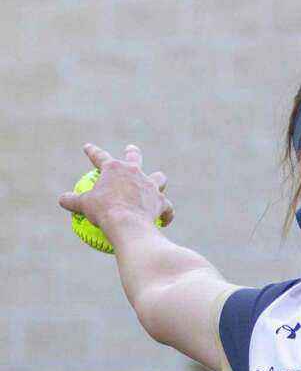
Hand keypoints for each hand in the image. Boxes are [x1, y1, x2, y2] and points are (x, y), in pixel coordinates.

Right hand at [58, 143, 173, 230]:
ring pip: (159, 178)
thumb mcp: (84, 205)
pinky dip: (167, 213)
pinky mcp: (162, 202)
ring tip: (156, 187)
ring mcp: (151, 186)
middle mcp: (135, 172)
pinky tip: (165, 219)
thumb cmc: (104, 211)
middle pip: (135, 157)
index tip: (87, 147)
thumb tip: (62, 200)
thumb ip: (73, 201)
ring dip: (157, 181)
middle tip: (131, 150)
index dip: (92, 151)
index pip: (99, 156)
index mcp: (114, 168)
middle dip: (132, 152)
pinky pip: (168, 207)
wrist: (128, 223)